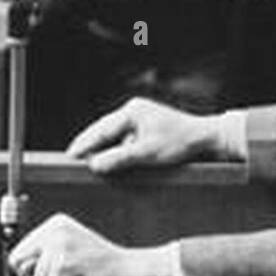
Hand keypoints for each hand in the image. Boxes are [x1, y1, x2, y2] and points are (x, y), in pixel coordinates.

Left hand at [8, 214, 169, 275]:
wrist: (130, 272)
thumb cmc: (102, 262)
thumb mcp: (72, 242)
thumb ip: (45, 248)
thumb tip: (17, 264)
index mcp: (55, 225)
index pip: (18, 254)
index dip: (32, 267)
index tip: (54, 268)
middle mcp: (54, 237)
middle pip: (21, 270)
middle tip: (67, 274)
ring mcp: (58, 258)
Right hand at [66, 97, 214, 173]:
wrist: (207, 138)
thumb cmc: (180, 143)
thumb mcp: (147, 154)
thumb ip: (119, 159)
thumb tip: (94, 165)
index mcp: (132, 112)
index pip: (101, 130)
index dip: (84, 145)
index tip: (69, 158)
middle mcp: (134, 111)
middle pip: (104, 130)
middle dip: (89, 145)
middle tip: (71, 160)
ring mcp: (141, 117)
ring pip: (113, 134)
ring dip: (103, 148)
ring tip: (86, 162)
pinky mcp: (147, 126)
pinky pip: (124, 138)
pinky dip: (115, 149)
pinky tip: (110, 161)